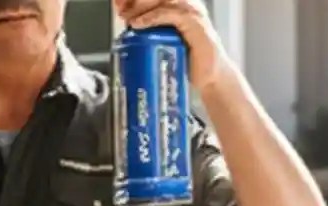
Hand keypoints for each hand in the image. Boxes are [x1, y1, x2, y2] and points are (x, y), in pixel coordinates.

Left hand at [114, 0, 232, 91]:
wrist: (209, 77)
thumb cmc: (187, 60)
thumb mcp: (164, 41)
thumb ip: (149, 32)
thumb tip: (126, 28)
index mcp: (179, 6)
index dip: (134, 0)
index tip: (118, 6)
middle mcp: (186, 5)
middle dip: (135, 1)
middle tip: (120, 11)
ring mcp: (192, 13)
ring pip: (163, 0)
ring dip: (141, 6)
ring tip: (126, 17)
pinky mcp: (196, 25)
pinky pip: (171, 15)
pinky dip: (152, 17)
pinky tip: (138, 24)